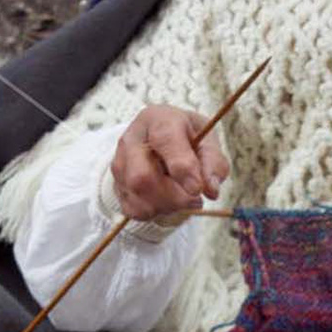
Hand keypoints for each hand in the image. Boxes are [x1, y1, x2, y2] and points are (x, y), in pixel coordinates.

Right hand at [110, 105, 230, 221]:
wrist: (160, 139)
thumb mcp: (207, 140)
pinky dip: (156, 212)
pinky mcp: (117, 185)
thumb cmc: (187, 138)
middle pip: (142, 176)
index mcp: (158, 119)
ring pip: (137, 196)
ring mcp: (120, 163)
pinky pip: (134, 209)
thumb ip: (213, 162)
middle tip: (196, 200)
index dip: (182, 168)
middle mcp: (132, 139)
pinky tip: (167, 201)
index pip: (165, 141)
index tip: (197, 190)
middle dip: (174, 197)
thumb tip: (211, 190)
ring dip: (167, 206)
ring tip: (184, 198)